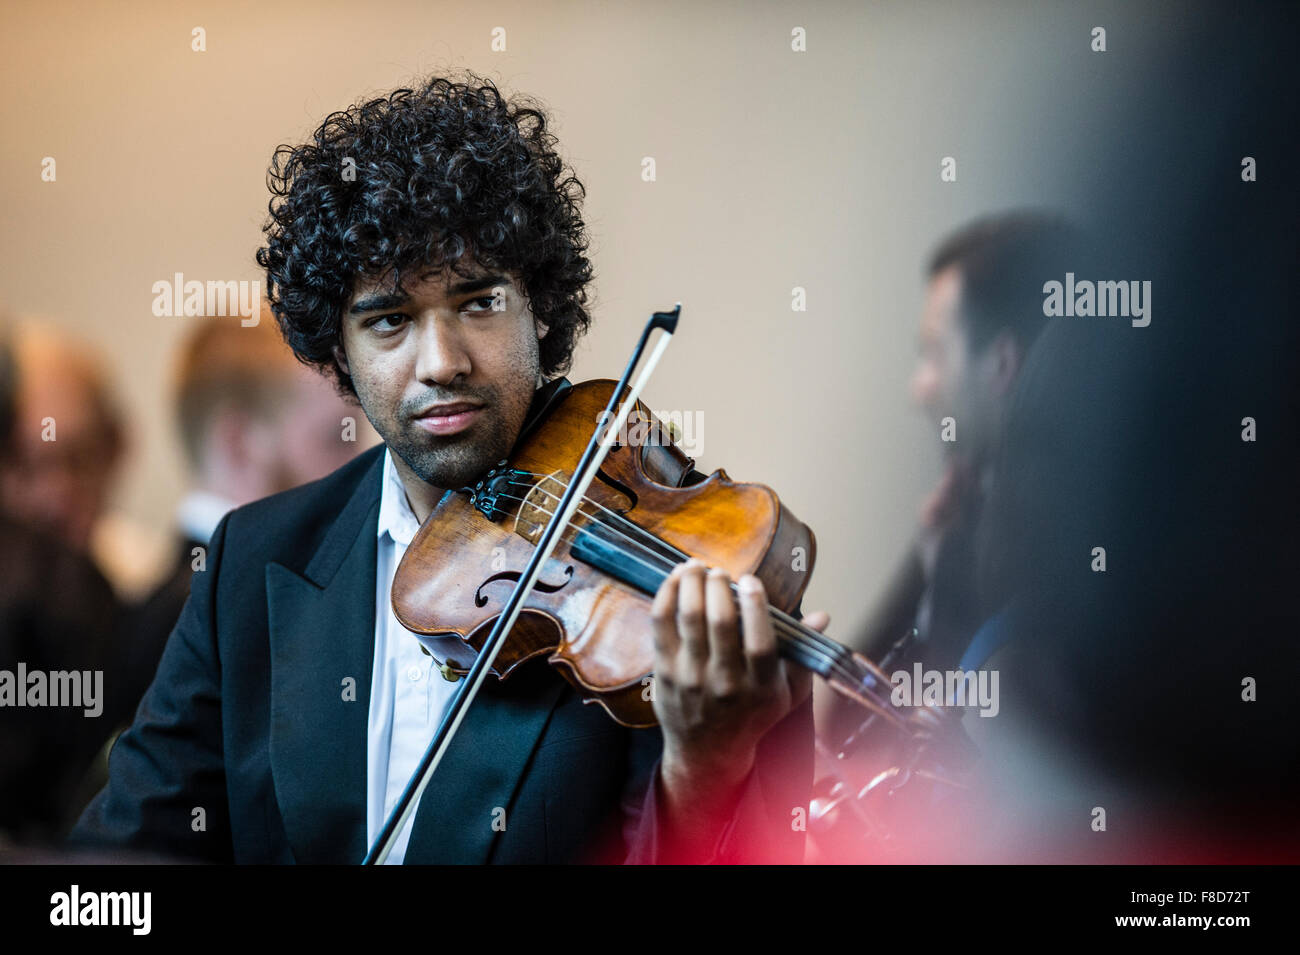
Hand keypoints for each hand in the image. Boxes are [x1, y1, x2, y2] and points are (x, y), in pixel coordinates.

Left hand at [650, 560, 827, 829]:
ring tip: (697, 567)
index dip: (755, 606)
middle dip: (719, 586)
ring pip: (689, 617)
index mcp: (761, 687)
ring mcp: (691, 677)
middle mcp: (725, 683)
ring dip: (691, 583)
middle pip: (720, 623)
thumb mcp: (787, 692)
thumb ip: (801, 653)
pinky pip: (661, 624)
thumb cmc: (752, 714)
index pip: (760, 642)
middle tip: (720, 571)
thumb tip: (822, 615)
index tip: (751, 581)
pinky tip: (675, 580)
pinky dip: (667, 595)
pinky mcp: (664, 671)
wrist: (708, 751)